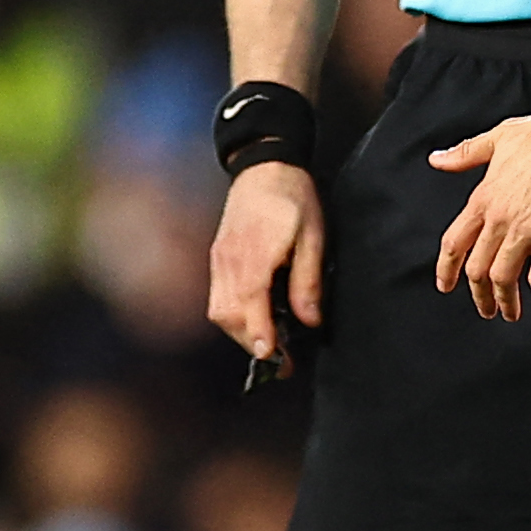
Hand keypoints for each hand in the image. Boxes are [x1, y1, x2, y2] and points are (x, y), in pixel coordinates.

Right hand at [206, 162, 326, 370]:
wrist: (264, 167)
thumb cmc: (294, 198)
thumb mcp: (313, 236)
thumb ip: (308, 279)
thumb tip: (308, 320)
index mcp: (255, 255)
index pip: (250, 304)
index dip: (259, 335)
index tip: (272, 358)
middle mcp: (229, 261)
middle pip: (229, 315)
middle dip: (252, 343)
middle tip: (283, 363)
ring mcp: (219, 260)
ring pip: (219, 310)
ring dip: (241, 333)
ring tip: (272, 347)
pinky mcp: (217, 259)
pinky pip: (218, 298)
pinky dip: (233, 317)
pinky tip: (256, 322)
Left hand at [426, 105, 530, 320]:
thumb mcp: (496, 140)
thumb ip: (465, 155)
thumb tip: (437, 160)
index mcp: (483, 198)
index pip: (454, 243)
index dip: (447, 269)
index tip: (446, 285)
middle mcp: (498, 218)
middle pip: (477, 268)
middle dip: (479, 295)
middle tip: (486, 309)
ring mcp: (525, 229)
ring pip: (503, 278)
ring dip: (505, 301)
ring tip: (511, 313)